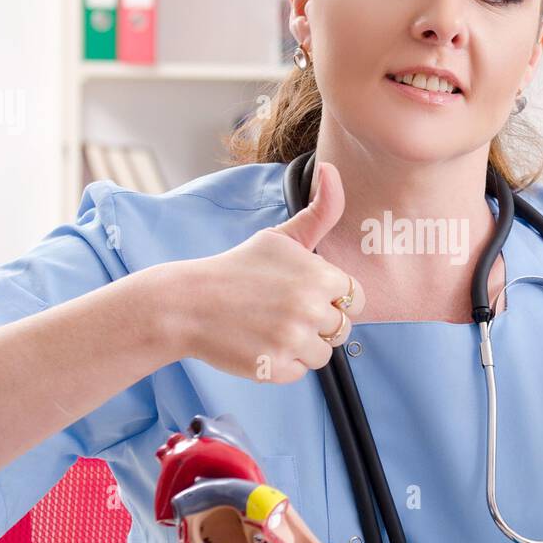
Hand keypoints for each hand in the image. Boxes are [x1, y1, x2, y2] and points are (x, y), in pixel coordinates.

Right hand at [160, 161, 366, 382]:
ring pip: (323, 353)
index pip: (354, 297)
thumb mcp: (280, 238)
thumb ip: (319, 211)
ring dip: (302, 345)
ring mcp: (293, 341)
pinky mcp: (275, 369)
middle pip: (342, 328)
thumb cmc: (238, 269)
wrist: (188, 303)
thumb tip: (333, 171)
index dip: (331, 296)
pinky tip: (260, 343)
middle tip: (283, 311)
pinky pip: (299, 372)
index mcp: (319, 276)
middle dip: (318, 322)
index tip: (304, 292)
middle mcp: (310, 309)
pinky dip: (283, 363)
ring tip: (271, 327)